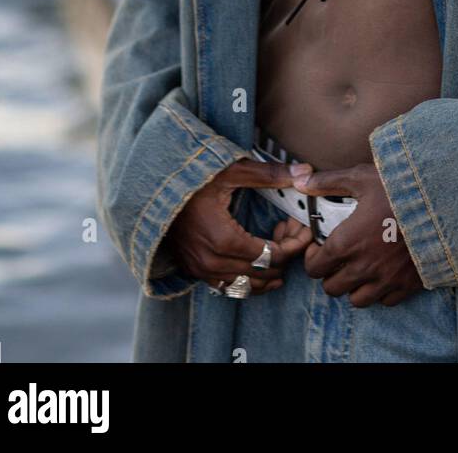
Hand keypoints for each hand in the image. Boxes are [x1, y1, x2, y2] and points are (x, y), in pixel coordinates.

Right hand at [166, 157, 312, 293]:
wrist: (153, 189)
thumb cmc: (193, 178)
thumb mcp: (232, 171)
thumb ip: (269, 175)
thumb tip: (305, 172)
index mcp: (224, 239)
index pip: (272, 256)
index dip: (294, 245)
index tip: (304, 231)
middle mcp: (212, 262)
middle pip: (263, 273)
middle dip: (285, 256)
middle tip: (293, 234)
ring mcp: (201, 270)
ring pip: (246, 287)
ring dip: (268, 272)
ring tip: (280, 249)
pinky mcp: (194, 271)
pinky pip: (228, 287)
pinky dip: (248, 280)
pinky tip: (259, 264)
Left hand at [289, 160, 423, 306]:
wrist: (442, 202)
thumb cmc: (398, 188)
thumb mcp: (361, 178)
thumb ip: (328, 182)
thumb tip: (300, 182)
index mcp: (345, 243)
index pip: (314, 268)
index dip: (313, 259)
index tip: (320, 247)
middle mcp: (362, 267)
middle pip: (332, 288)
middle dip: (330, 274)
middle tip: (338, 258)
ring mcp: (385, 279)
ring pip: (357, 300)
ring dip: (354, 287)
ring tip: (360, 268)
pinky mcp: (407, 285)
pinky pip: (386, 301)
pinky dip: (381, 292)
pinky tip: (383, 273)